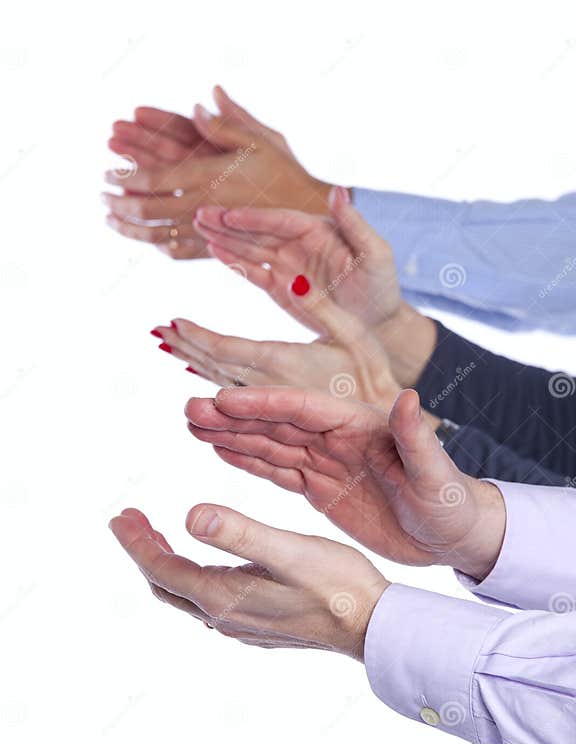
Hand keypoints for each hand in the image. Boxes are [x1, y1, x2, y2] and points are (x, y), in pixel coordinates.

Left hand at [103, 86, 331, 258]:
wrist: (307, 214)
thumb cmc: (285, 173)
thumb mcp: (260, 140)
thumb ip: (226, 124)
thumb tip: (199, 103)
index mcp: (210, 176)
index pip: (155, 177)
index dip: (126, 177)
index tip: (108, 175)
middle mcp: (204, 205)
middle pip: (149, 209)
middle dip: (119, 205)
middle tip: (102, 199)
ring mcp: (209, 230)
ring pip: (158, 235)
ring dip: (130, 229)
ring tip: (112, 221)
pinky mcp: (217, 248)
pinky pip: (180, 252)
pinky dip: (159, 246)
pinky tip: (147, 240)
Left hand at [109, 506, 388, 661]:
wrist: (374, 628)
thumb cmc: (338, 585)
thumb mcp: (288, 550)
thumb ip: (238, 533)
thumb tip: (189, 516)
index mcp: (224, 596)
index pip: (161, 568)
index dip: (135, 542)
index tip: (119, 516)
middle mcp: (225, 616)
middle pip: (166, 583)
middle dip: (144, 550)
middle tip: (130, 520)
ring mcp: (241, 624)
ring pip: (186, 594)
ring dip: (166, 563)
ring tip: (158, 534)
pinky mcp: (258, 625)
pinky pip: (209, 602)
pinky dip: (193, 575)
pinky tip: (207, 563)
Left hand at [150, 274, 402, 408]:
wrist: (388, 437)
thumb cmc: (375, 380)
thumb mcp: (357, 336)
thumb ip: (324, 308)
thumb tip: (293, 278)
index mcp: (285, 365)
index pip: (228, 350)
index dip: (198, 335)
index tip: (173, 320)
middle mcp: (270, 391)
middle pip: (217, 369)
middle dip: (187, 348)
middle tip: (158, 332)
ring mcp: (270, 413)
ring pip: (223, 389)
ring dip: (193, 366)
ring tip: (169, 351)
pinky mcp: (275, 425)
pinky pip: (235, 410)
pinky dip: (214, 395)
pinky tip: (198, 387)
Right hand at [184, 387, 505, 578]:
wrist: (454, 534)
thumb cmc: (451, 502)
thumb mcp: (436, 474)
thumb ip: (417, 438)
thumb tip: (409, 397)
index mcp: (361, 426)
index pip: (304, 409)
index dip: (263, 404)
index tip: (223, 401)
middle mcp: (337, 438)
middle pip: (277, 422)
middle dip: (233, 417)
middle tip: (190, 409)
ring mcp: (326, 462)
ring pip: (271, 445)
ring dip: (232, 436)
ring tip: (192, 426)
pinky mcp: (322, 488)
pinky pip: (278, 471)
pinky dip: (248, 461)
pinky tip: (221, 452)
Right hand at [193, 186, 400, 329]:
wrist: (378, 325)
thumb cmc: (381, 288)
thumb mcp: (375, 254)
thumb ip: (355, 224)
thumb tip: (337, 190)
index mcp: (318, 230)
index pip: (280, 220)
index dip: (253, 218)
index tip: (228, 215)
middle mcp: (299, 242)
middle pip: (258, 229)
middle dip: (228, 222)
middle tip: (199, 213)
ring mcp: (287, 263)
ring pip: (249, 247)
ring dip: (224, 237)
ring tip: (197, 225)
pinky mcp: (280, 287)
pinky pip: (252, 271)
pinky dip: (233, 261)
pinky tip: (212, 250)